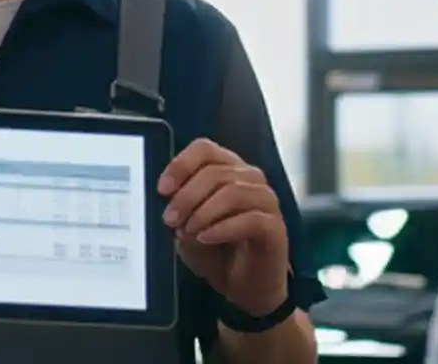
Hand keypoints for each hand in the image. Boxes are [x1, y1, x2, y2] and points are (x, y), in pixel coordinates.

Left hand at [157, 138, 288, 316]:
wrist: (244, 288)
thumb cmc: (216, 252)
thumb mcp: (186, 227)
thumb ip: (179, 210)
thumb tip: (169, 201)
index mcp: (226, 169)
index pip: (204, 149)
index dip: (181, 165)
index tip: (162, 189)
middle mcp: (249, 178)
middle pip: (214, 172)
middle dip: (186, 196)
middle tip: (170, 220)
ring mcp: (266, 201)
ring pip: (232, 192)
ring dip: (203, 213)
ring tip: (188, 232)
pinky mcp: (275, 226)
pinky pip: (250, 219)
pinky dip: (222, 229)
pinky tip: (205, 239)